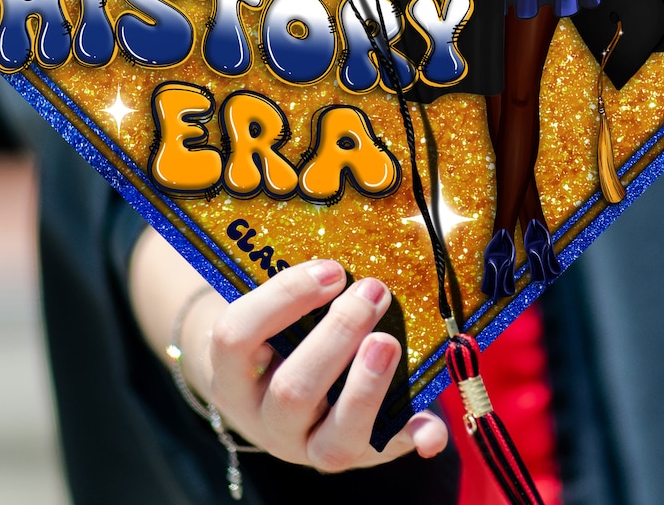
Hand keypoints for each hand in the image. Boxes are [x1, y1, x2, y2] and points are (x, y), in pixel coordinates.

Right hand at [129, 231, 447, 471]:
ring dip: (368, 386)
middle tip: (372, 289)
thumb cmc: (269, 328)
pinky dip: (407, 441)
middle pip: (294, 389)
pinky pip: (381, 457)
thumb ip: (282, 275)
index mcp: (231, 372)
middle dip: (337, 337)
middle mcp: (264, 416)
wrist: (262, 392)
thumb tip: (319, 207)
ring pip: (334, 438)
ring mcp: (307, 445)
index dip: (283, 301)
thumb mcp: (257, 303)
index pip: (238, 337)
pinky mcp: (352, 456)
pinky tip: (432, 428)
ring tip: (391, 339)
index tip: (330, 266)